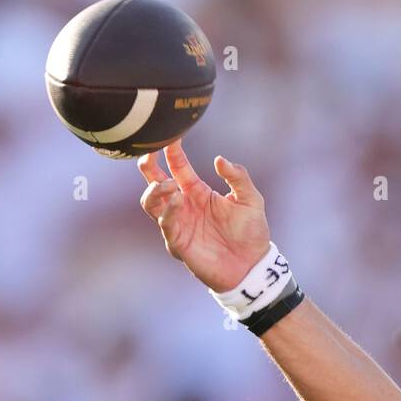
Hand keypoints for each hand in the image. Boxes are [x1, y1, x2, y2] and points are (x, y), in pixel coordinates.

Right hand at [138, 142, 270, 290]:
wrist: (252, 266)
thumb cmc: (251, 232)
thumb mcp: (250, 199)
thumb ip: (238, 177)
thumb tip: (219, 159)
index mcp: (198, 192)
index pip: (178, 166)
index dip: (172, 151)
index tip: (170, 135)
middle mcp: (183, 206)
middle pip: (155, 182)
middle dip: (148, 167)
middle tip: (149, 154)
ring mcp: (179, 224)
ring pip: (151, 203)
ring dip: (155, 190)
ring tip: (170, 184)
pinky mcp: (178, 243)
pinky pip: (165, 224)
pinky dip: (168, 211)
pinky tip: (178, 199)